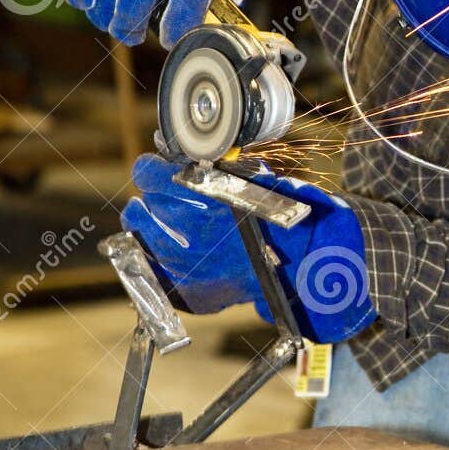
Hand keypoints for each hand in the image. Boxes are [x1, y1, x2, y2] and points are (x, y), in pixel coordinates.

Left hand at [121, 155, 375, 342]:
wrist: (309, 270)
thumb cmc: (291, 222)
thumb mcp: (265, 183)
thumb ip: (231, 170)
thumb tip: (198, 157)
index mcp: (208, 200)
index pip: (153, 175)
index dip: (150, 169)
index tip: (153, 168)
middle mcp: (192, 233)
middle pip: (141, 209)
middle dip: (149, 200)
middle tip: (157, 198)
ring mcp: (187, 266)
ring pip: (140, 240)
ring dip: (146, 229)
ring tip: (157, 223)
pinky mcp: (189, 292)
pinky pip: (151, 272)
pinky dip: (154, 261)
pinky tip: (165, 253)